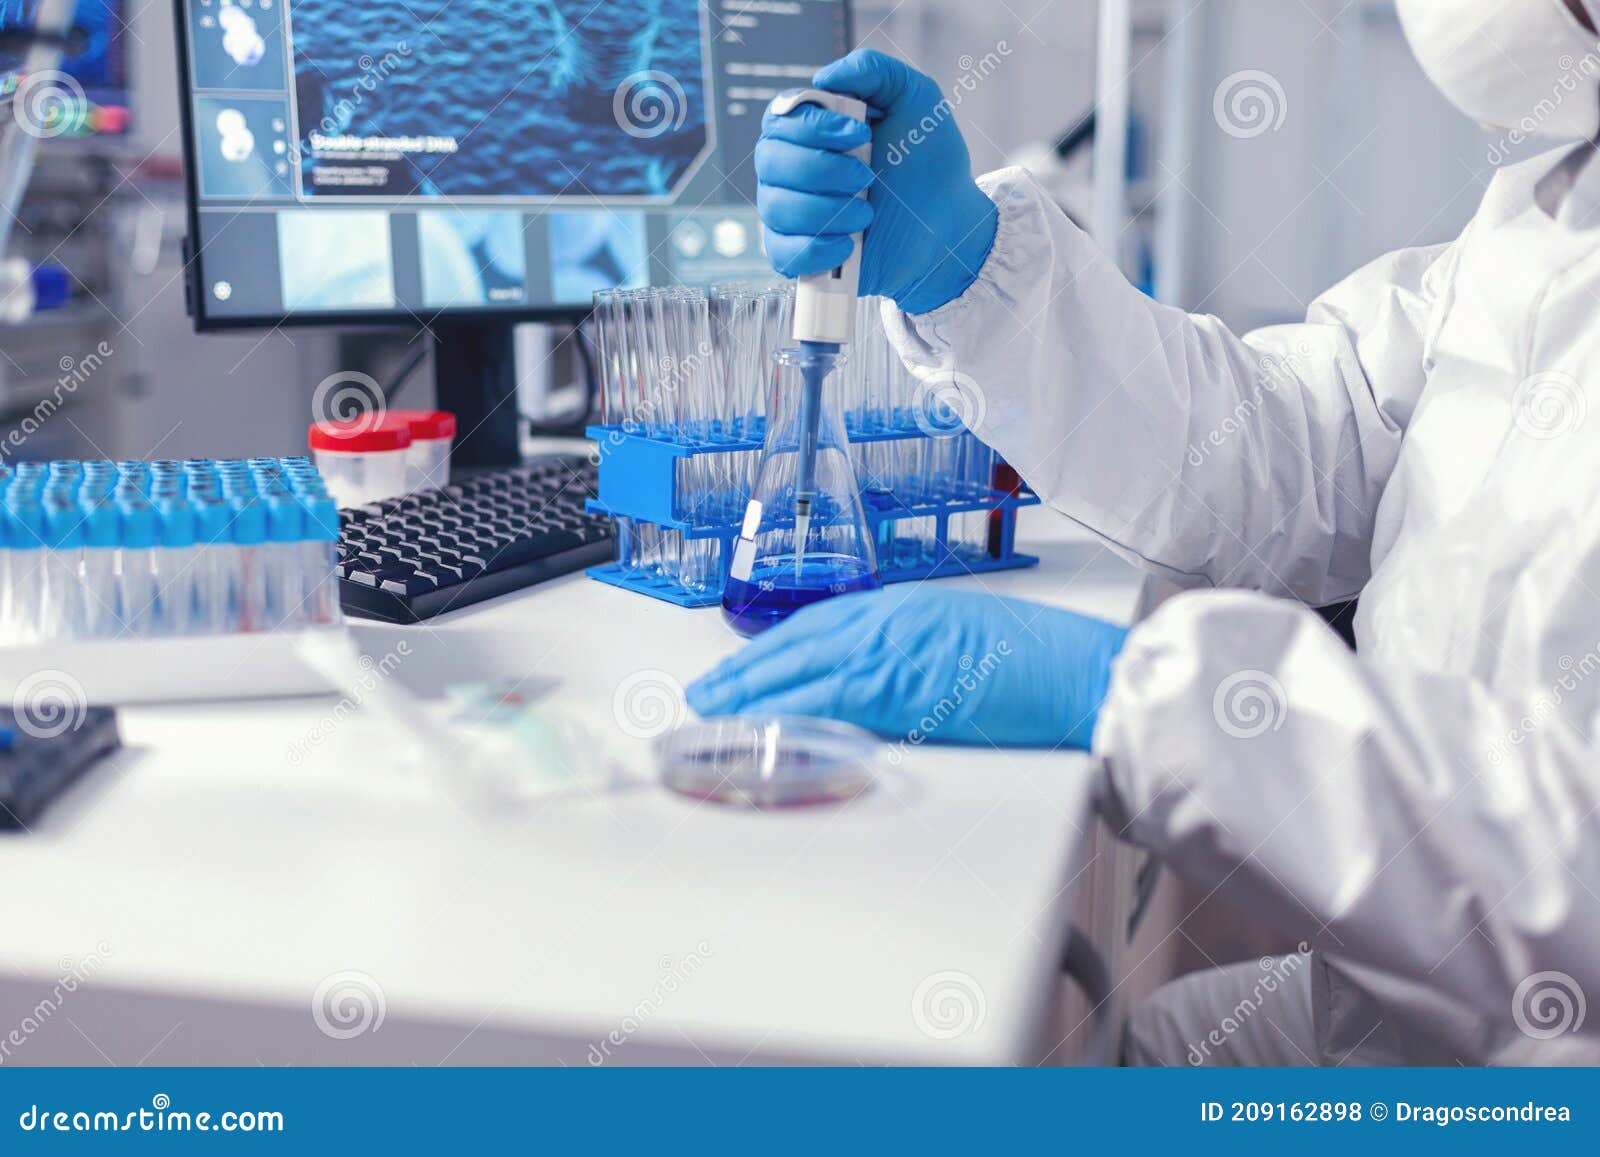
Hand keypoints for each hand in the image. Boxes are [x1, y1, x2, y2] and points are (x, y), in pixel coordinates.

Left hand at [687, 586, 1128, 749]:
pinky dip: (787, 715)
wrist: (1082, 672)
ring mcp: (893, 651)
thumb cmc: (1042, 660)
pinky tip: (759, 729)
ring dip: (749, 695)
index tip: (741, 666)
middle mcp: (890, 619)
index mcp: (904, 604)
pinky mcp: (901, 690)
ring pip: (800, 671)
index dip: (772, 648)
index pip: (817, 623)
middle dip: (744, 670)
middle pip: (796, 644)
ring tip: (712, 714)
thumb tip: (876, 678)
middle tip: (704, 693)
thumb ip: (912, 650)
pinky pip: (827, 703)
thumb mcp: (964, 636)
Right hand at [756, 49, 999, 314]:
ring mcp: (792, 213)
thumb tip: (822, 78)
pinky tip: (849, 245)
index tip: (860, 133)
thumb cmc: (928, 162)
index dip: (814, 126)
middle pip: (770, 160)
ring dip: (827, 210)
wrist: (948, 224)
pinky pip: (782, 254)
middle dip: (822, 169)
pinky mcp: (800, 255)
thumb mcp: (915, 98)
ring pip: (776, 207)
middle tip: (867, 176)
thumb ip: (873, 71)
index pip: (780, 118)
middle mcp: (792, 168)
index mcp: (811, 128)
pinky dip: (817, 249)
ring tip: (867, 213)